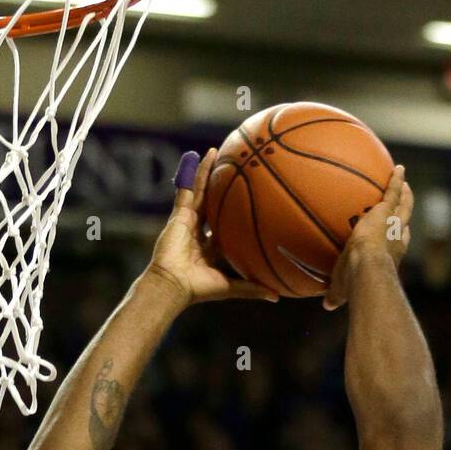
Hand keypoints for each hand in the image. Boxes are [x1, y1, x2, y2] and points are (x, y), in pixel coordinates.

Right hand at [146, 149, 279, 309]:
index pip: (226, 227)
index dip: (235, 215)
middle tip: (235, 169)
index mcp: (211, 248)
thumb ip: (252, 289)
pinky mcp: (179, 215)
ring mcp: (188, 221)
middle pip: (213, 204)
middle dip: (222, 188)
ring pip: (201, 192)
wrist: (173, 285)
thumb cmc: (199, 289)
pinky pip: (188, 188)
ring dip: (208, 172)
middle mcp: (200, 232)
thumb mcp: (230, 287)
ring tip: (218, 152)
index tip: (249, 203)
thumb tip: (278, 297)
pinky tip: (203, 154)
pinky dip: (194, 171)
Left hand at [324, 165, 412, 309]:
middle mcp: (397, 239)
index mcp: (390, 256)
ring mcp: (393, 224)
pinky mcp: (386, 211)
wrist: (366, 269)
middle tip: (406, 200)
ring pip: (403, 205)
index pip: (398, 243)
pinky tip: (397, 168)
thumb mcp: (342, 288)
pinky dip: (396, 179)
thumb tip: (326, 305)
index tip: (400, 230)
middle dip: (405, 211)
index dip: (400, 236)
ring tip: (403, 182)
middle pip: (405, 221)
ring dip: (404, 193)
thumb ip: (335, 294)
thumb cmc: (354, 283)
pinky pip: (393, 190)